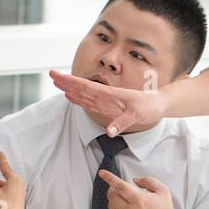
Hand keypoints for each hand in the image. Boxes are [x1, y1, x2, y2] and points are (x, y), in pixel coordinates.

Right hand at [49, 69, 166, 136]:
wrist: (158, 105)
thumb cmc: (149, 107)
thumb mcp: (137, 115)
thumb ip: (122, 122)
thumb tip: (109, 133)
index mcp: (109, 95)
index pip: (86, 87)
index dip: (70, 82)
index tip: (56, 75)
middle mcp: (105, 96)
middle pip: (82, 88)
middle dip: (66, 82)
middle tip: (51, 75)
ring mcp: (106, 101)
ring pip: (84, 94)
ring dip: (70, 89)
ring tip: (57, 84)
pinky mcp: (108, 107)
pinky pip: (90, 102)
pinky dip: (79, 99)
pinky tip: (72, 97)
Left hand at [100, 170, 177, 208]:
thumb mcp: (163, 191)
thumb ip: (149, 181)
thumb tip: (135, 180)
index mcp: (140, 200)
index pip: (119, 186)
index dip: (109, 178)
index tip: (102, 173)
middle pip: (112, 195)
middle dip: (113, 188)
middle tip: (119, 188)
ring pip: (110, 205)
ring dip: (114, 199)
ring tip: (124, 199)